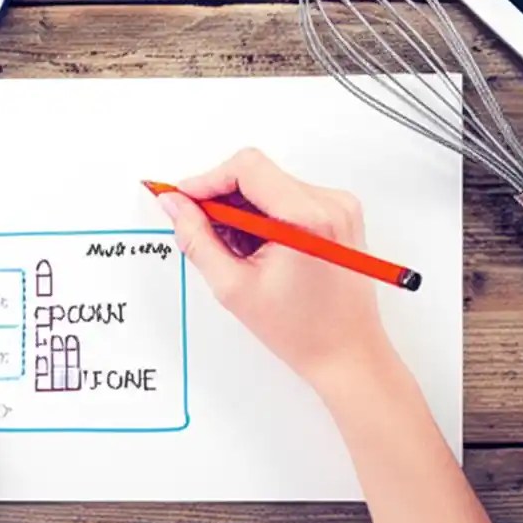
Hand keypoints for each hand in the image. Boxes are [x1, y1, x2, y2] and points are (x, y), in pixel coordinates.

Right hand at [157, 148, 394, 391]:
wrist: (347, 354)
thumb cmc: (301, 331)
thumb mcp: (234, 287)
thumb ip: (197, 238)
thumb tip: (174, 205)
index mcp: (308, 218)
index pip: (247, 168)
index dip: (207, 180)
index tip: (182, 198)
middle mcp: (330, 204)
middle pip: (258, 174)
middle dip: (222, 200)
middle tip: (203, 232)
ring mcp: (339, 207)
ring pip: (271, 185)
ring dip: (243, 210)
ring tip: (238, 252)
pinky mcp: (339, 214)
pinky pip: (289, 197)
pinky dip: (264, 216)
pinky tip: (259, 250)